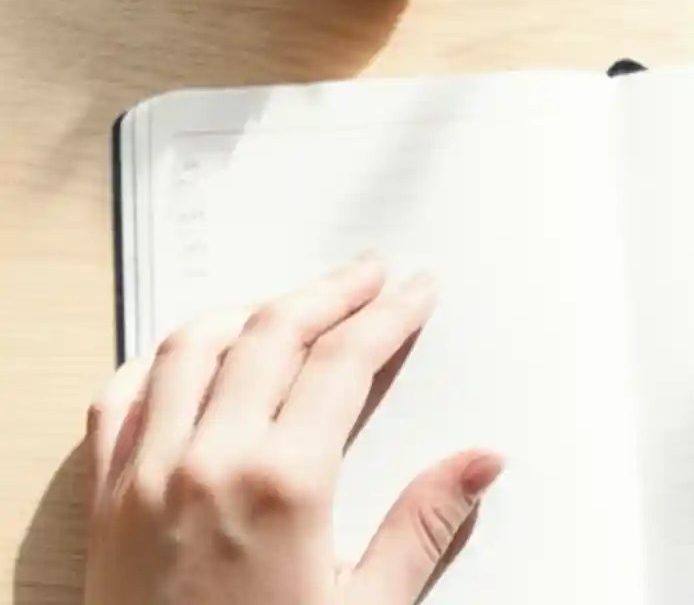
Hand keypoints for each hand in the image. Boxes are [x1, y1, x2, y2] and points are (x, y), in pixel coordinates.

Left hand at [84, 255, 501, 604]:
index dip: (388, 315)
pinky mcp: (107, 495)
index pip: (345, 362)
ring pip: (194, 346)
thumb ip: (424, 525)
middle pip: (274, 332)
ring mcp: (148, 472)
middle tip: (370, 272)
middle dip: (331, 290)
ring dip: (251, 309)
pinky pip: (122, 394)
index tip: (415, 291)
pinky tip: (191, 353)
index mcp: (284, 484)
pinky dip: (162, 358)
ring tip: (292, 300)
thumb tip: (482, 463)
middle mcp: (209, 461)